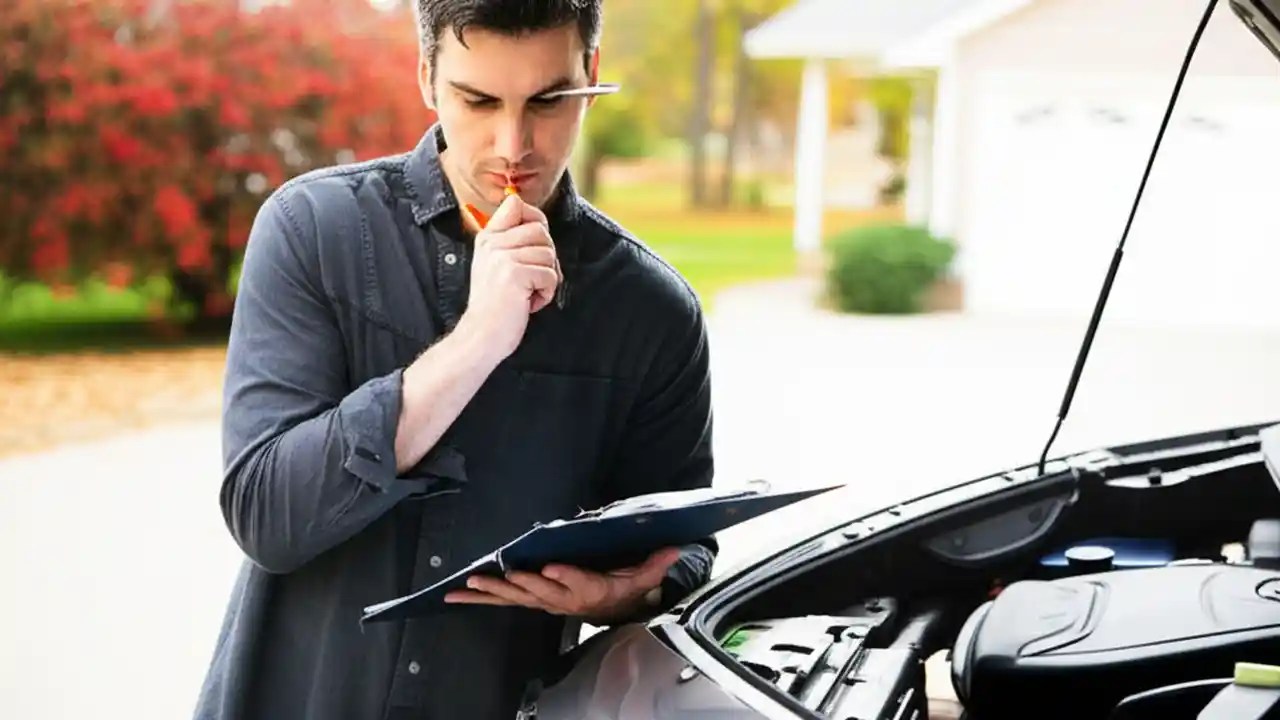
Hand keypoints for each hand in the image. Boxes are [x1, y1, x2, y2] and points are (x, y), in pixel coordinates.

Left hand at [443, 547, 681, 624]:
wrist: (606, 610)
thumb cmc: (620, 588)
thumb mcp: (641, 578)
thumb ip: (654, 565)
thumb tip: (675, 549)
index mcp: (590, 590)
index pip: (577, 582)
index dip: (564, 576)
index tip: (550, 568)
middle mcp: (562, 598)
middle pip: (539, 591)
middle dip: (519, 583)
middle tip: (500, 575)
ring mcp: (542, 601)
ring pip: (515, 597)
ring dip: (493, 591)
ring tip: (472, 584)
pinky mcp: (529, 599)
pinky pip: (502, 600)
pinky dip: (479, 597)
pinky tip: (456, 595)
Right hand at [456, 193, 559, 362]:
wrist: (481, 336)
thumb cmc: (496, 305)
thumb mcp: (496, 266)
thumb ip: (512, 242)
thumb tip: (540, 224)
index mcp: (488, 237)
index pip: (516, 204)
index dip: (535, 221)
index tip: (532, 246)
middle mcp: (492, 243)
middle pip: (541, 230)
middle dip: (546, 257)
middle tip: (531, 279)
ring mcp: (502, 257)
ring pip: (549, 254)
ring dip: (546, 279)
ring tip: (527, 294)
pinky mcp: (514, 274)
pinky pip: (550, 275)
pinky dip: (546, 294)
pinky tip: (528, 303)